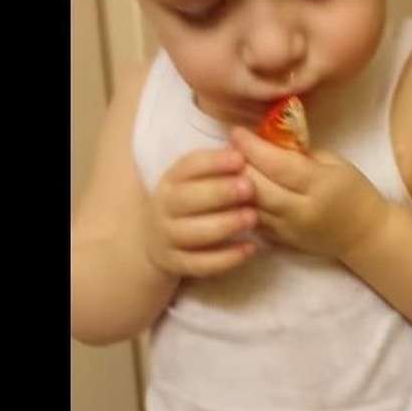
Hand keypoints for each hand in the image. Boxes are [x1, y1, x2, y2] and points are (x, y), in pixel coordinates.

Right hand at [147, 148, 259, 277]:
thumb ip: (219, 168)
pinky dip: (226, 258)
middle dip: (220, 192)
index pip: (188, 166)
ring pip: (193, 232)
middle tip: (249, 188)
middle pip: (187, 198)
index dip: (213, 162)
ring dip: (225, 224)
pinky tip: (250, 249)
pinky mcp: (176, 264)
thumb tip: (249, 147)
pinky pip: (200, 263)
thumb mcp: (197, 181)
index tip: (240, 158)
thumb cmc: (191, 204)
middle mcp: (164, 206)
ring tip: (253, 217)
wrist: (157, 242)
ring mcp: (167, 237)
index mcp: (171, 180)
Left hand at [229, 127, 390, 258]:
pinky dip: (240, 205)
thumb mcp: (334, 163)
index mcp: (320, 185)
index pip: (278, 164)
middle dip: (238, 165)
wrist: (364, 235)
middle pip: (257, 187)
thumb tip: (265, 140)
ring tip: (227, 168)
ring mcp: (289, 229)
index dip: (252, 147)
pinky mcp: (281, 242)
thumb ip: (299, 153)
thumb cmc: (353, 191)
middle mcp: (302, 210)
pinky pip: (252, 221)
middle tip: (229, 148)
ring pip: (249, 207)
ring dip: (234, 186)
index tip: (236, 132)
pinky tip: (235, 190)